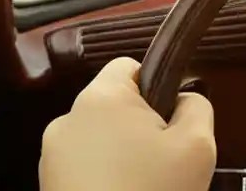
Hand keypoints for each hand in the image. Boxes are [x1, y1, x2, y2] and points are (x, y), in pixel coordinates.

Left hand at [40, 57, 216, 190]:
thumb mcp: (198, 145)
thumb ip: (197, 106)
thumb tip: (184, 99)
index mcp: (101, 99)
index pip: (131, 66)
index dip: (159, 85)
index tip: (173, 119)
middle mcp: (67, 120)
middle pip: (116, 107)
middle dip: (142, 127)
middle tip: (166, 160)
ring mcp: (52, 156)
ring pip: (101, 139)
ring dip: (123, 154)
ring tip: (145, 186)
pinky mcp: (47, 186)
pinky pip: (85, 167)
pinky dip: (104, 177)